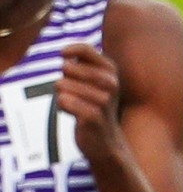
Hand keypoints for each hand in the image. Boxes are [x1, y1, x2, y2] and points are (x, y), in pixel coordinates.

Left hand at [56, 43, 125, 163]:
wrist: (107, 142)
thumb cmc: (96, 109)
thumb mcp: (95, 82)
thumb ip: (82, 64)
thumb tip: (65, 53)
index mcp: (111, 71)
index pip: (84, 49)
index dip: (68, 51)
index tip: (63, 57)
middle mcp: (111, 83)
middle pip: (67, 68)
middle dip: (64, 80)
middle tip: (76, 94)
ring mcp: (104, 100)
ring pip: (62, 85)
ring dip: (63, 96)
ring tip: (76, 106)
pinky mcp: (93, 115)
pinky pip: (63, 101)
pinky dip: (62, 107)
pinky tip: (74, 114)